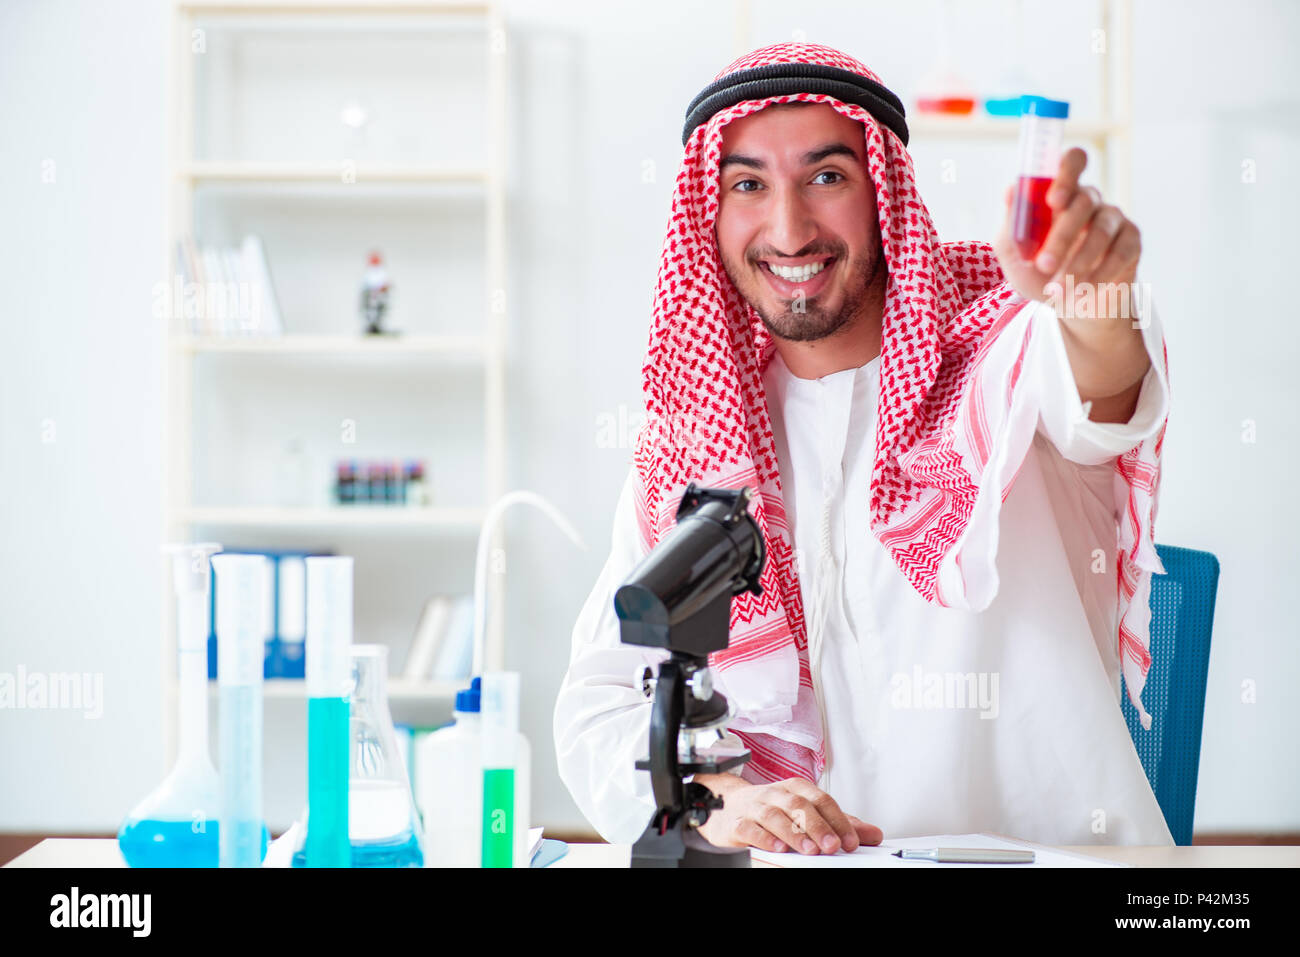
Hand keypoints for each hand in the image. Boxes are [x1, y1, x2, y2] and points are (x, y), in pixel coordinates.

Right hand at [694, 774, 883, 854]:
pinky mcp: (737, 822)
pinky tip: (777, 848)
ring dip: (793, 833)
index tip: (850, 841)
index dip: (837, 820)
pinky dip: (764, 837)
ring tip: (808, 850)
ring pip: (774, 816)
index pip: (821, 800)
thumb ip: (839, 824)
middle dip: (818, 826)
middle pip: (799, 806)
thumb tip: (873, 834)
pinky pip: (750, 827)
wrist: (728, 806)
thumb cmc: (771, 809)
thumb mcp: (807, 813)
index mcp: (796, 789)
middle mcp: (776, 794)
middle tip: (832, 846)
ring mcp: (755, 807)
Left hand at [993, 147, 1140, 318]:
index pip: (1072, 162)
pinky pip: (1120, 252)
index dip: (1067, 173)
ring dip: (1077, 262)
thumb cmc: (1038, 275)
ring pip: (1101, 230)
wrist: (1068, 306)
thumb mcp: (1014, 255)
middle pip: (1084, 201)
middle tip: (1044, 265)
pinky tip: (1083, 288)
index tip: (1053, 200)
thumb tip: (1011, 190)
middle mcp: (1089, 200)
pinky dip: (1099, 273)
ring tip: (1057, 289)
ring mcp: (1112, 219)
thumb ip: (1012, 224)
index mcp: (1061, 194)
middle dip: (1062, 237)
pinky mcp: (1131, 241)